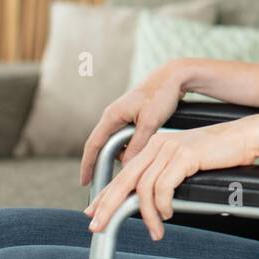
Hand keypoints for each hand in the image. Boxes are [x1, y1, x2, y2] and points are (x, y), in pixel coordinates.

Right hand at [79, 60, 188, 186]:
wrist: (174, 76)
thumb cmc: (161, 95)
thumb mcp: (150, 123)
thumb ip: (137, 145)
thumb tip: (127, 165)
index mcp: (112, 115)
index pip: (93, 144)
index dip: (88, 165)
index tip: (84, 182)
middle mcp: (113, 115)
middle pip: (103, 145)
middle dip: (105, 162)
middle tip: (112, 180)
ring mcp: (122, 115)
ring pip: (116, 141)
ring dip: (122, 154)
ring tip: (135, 164)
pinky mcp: (132, 115)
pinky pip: (125, 136)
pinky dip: (130, 146)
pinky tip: (142, 152)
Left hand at [83, 118, 258, 239]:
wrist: (246, 137)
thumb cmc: (222, 153)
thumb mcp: (187, 164)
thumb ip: (168, 176)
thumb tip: (154, 202)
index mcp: (155, 145)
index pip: (123, 173)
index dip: (106, 194)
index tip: (94, 212)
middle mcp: (157, 145)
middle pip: (124, 179)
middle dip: (108, 206)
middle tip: (98, 227)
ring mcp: (170, 149)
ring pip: (143, 188)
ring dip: (147, 215)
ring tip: (155, 231)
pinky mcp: (183, 155)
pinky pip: (163, 187)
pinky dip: (162, 205)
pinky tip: (168, 214)